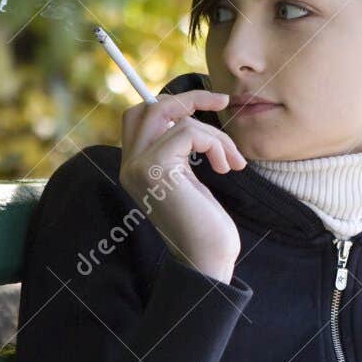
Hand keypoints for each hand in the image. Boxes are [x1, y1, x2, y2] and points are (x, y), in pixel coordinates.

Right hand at [118, 87, 246, 283]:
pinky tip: (226, 169)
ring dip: (215, 135)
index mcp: (135, 167)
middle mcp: (129, 165)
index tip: (211, 103)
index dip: (174, 102)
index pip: (141, 116)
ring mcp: (138, 166)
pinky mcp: (155, 169)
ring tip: (232, 162)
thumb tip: (190, 118)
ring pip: (176, 118)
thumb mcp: (189, 182)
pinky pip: (189, 132)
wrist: (206, 261)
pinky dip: (216, 145)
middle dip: (190, 99)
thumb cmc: (205, 227)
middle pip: (150, 107)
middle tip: (222, 102)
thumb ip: (179, 153)